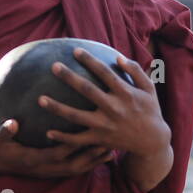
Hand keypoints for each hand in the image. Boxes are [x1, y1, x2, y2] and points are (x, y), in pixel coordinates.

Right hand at [0, 120, 113, 178]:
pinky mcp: (52, 171)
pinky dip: (88, 163)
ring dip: (94, 161)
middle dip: (91, 156)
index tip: (88, 134)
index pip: (57, 154)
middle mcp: (45, 169)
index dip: (73, 146)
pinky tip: (100, 153)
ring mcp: (49, 172)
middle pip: (74, 165)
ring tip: (112, 150)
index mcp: (34, 160)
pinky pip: (74, 169)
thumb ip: (5, 131)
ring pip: (77, 170)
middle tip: (109, 144)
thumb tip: (12, 123)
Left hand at [37, 47, 170, 158]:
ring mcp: (105, 126)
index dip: (89, 60)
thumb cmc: (150, 111)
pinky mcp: (100, 140)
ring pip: (76, 116)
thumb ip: (136, 70)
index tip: (75, 51)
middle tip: (53, 66)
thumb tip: (118, 58)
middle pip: (87, 90)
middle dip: (69, 77)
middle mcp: (113, 108)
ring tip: (40, 99)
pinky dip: (63, 137)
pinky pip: (78, 140)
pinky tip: (47, 132)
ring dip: (57, 108)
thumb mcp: (150, 88)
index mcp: (125, 93)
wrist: (152, 142)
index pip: (104, 73)